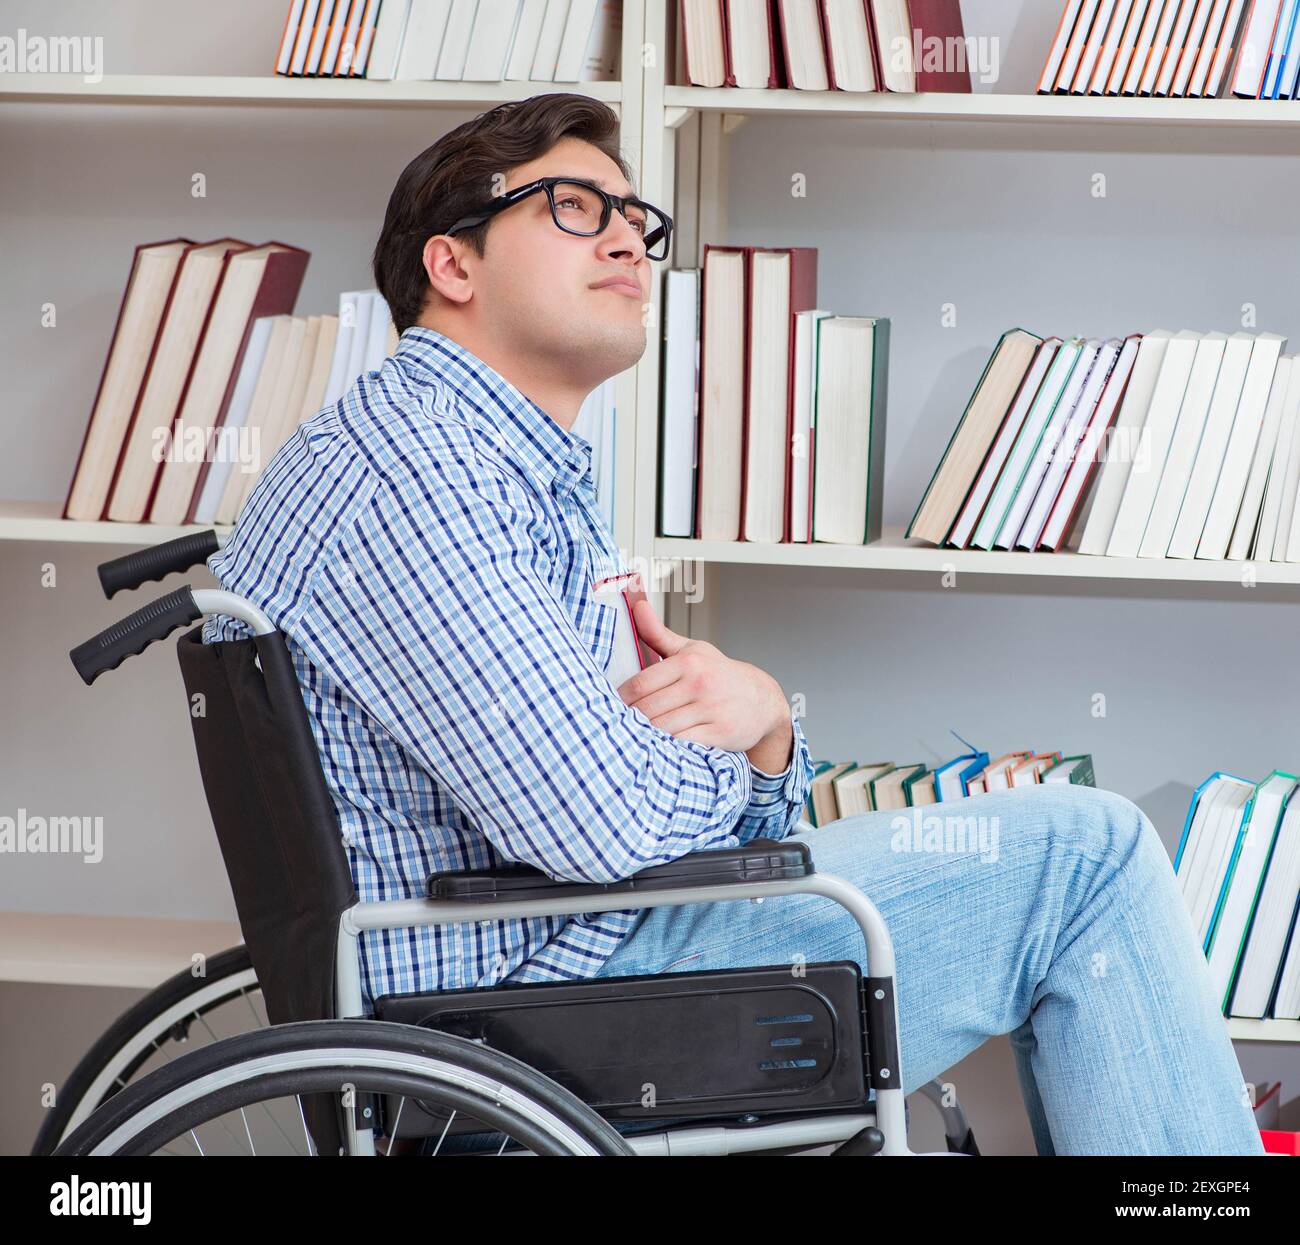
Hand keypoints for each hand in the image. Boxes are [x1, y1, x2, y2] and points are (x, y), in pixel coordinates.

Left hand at [616, 597, 790, 756]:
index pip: (640, 684)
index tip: (611, 707)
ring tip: (634, 739)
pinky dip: (667, 748)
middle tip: (617, 727)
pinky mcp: (720, 734)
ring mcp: (711, 710)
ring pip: (662, 729)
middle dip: (629, 720)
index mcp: (688, 662)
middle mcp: (700, 683)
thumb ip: (659, 633)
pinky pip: (682, 745)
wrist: (762, 700)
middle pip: (648, 709)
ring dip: (645, 736)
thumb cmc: (720, 675)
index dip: (621, 699)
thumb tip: (636, 606)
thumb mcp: (692, 650)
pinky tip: (659, 748)